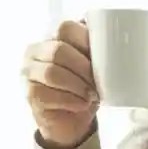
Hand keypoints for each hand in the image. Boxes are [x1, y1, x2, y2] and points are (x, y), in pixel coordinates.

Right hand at [22, 20, 98, 148]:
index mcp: (52, 36)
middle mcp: (35, 50)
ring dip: (77, 85)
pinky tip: (82, 104)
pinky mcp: (29, 94)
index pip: (65, 28)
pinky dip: (71, 100)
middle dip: (83, 68)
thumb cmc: (84, 86)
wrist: (72, 120)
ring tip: (91, 95)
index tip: (103, 57)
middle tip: (98, 81)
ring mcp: (29, 72)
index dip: (85, 41)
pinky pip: (48, 95)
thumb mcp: (94, 65)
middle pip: (58, 51)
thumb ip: (98, 50)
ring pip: (51, 73)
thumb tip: (118, 45)